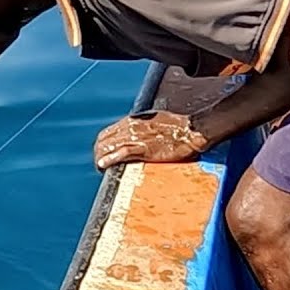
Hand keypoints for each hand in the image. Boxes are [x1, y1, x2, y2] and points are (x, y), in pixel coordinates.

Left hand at [93, 110, 210, 169]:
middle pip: (104, 140)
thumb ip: (142, 127)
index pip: (108, 132)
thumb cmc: (178, 126)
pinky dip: (109, 159)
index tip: (103, 153)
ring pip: (108, 146)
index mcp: (133, 121)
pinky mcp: (143, 148)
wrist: (191, 130)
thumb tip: (136, 134)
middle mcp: (130, 127)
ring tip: (101, 168)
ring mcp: (136, 137)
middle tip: (100, 164)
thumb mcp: (154, 120)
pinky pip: (121, 153)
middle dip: (99, 152)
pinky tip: (103, 165)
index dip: (102, 144)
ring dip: (101, 158)